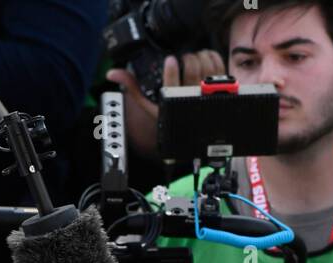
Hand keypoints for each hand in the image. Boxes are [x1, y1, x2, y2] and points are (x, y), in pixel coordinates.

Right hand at [107, 51, 223, 159]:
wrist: (195, 136)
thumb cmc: (171, 118)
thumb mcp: (150, 105)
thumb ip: (132, 87)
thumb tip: (112, 73)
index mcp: (172, 101)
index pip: (172, 85)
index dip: (172, 69)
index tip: (170, 60)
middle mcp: (190, 99)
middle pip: (192, 67)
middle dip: (187, 58)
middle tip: (183, 60)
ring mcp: (207, 95)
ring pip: (207, 65)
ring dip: (200, 56)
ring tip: (194, 59)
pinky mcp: (220, 92)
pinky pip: (219, 67)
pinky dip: (213, 57)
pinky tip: (205, 60)